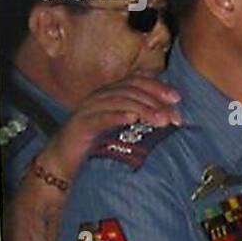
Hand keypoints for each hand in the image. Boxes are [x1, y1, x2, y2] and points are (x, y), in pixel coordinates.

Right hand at [38, 74, 181, 180]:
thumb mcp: (122, 126)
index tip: (177, 98)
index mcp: (111, 93)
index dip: (158, 86)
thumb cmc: (97, 142)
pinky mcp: (81, 124)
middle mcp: (100, 96)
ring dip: (143, 109)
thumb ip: (142, 116)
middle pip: (131, 90)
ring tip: (160, 121)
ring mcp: (89, 108)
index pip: (137, 81)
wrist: (63, 159)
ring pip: (119, 101)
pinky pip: (101, 117)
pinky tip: (132, 119)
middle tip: (173, 117)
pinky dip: (118, 116)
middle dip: (156, 101)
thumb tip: (170, 115)